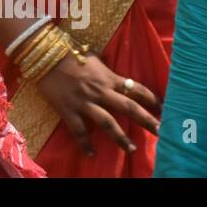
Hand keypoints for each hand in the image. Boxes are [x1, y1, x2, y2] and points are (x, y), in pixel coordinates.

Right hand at [34, 53, 159, 157]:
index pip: (136, 88)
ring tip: (131, 149)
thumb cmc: (69, 51)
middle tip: (161, 131)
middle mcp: (100, 91)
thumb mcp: (92, 57)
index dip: (151, 98)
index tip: (162, 107)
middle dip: (147, 120)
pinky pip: (79, 131)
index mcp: (108, 77)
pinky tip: (91, 154)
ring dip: (121, 138)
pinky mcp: (69, 110)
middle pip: (129, 108)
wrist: (44, 55)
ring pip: (108, 123)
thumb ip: (104, 69)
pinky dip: (85, 144)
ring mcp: (85, 102)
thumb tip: (112, 75)